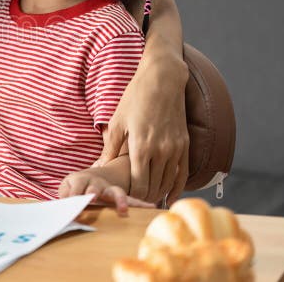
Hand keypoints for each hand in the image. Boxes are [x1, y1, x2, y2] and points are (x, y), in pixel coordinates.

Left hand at [58, 170, 154, 216]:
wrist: (95, 176)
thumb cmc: (78, 184)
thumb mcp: (67, 185)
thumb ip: (64, 193)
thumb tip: (65, 203)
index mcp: (81, 180)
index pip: (75, 189)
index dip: (72, 196)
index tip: (70, 207)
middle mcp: (96, 184)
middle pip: (95, 188)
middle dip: (92, 193)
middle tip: (92, 198)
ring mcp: (109, 189)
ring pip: (116, 192)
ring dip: (119, 200)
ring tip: (124, 209)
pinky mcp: (119, 196)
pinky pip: (131, 200)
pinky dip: (140, 204)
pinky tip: (151, 207)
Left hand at [94, 54, 189, 202]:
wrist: (163, 81)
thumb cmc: (135, 98)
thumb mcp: (117, 122)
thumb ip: (110, 148)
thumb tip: (99, 165)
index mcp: (141, 146)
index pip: (139, 183)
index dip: (132, 194)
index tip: (125, 198)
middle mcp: (161, 151)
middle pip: (154, 186)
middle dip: (144, 197)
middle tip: (134, 202)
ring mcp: (175, 148)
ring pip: (168, 182)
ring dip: (158, 193)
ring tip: (148, 200)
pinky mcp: (185, 145)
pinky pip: (182, 173)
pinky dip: (176, 187)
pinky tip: (169, 196)